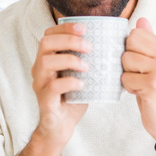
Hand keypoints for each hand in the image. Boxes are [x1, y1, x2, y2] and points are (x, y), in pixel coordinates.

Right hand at [31, 23, 89, 150]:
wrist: (61, 128)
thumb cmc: (72, 99)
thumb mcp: (80, 75)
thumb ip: (88, 60)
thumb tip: (115, 44)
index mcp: (48, 59)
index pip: (49, 34)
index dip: (65, 28)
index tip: (84, 28)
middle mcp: (40, 69)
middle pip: (46, 43)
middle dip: (69, 40)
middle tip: (89, 46)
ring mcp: (40, 84)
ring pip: (46, 62)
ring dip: (70, 60)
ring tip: (87, 67)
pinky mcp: (44, 101)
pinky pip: (53, 87)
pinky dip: (69, 82)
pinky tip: (82, 85)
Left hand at [122, 18, 155, 150]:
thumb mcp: (153, 64)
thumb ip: (147, 42)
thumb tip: (141, 20)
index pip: (134, 34)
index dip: (130, 50)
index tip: (140, 65)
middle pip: (128, 46)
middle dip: (127, 63)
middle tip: (140, 76)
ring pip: (125, 62)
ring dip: (127, 76)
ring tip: (140, 85)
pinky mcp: (153, 85)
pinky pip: (126, 79)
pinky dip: (128, 88)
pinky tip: (141, 93)